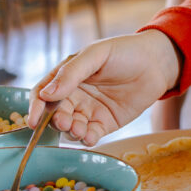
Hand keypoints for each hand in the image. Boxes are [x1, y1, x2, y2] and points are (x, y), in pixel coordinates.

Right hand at [28, 31, 180, 145]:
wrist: (157, 62)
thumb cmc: (125, 51)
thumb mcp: (96, 55)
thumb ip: (71, 73)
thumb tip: (46, 94)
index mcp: (66, 76)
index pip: (42, 94)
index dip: (35, 107)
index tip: (33, 120)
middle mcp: (74, 95)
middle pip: (55, 114)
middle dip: (56, 121)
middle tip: (65, 122)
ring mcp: (89, 110)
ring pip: (70, 127)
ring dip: (71, 131)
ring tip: (80, 128)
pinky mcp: (104, 123)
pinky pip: (89, 135)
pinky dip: (86, 139)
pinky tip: (90, 136)